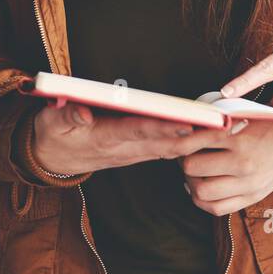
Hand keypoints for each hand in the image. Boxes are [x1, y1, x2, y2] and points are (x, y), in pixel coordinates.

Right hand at [31, 101, 223, 175]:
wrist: (50, 161)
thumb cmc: (52, 136)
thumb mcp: (49, 123)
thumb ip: (67, 116)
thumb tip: (83, 113)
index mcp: (103, 138)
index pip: (138, 131)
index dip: (163, 127)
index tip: (186, 121)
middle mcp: (122, 149)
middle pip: (163, 143)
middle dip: (194, 135)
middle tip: (221, 126)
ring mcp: (130, 153)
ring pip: (169, 148)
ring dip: (196, 140)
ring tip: (223, 129)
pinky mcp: (134, 152)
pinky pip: (165, 150)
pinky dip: (186, 143)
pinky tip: (206, 136)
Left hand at [181, 118, 272, 215]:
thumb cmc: (271, 123)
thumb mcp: (246, 114)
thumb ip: (219, 120)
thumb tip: (188, 124)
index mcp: (239, 139)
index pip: (195, 142)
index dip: (180, 140)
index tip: (179, 137)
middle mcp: (242, 164)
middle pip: (193, 169)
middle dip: (182, 160)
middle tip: (184, 155)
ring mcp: (247, 184)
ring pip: (201, 192)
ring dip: (190, 182)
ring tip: (193, 172)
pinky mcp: (252, 197)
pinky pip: (217, 208)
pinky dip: (202, 200)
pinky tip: (201, 188)